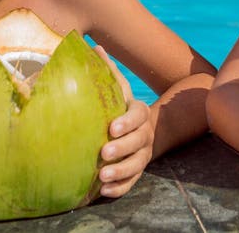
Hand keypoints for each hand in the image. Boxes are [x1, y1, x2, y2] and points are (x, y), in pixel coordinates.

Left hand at [94, 46, 154, 197]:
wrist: (139, 130)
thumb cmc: (120, 107)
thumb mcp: (117, 89)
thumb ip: (107, 71)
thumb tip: (94, 47)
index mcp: (139, 113)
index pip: (138, 116)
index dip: (127, 122)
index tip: (111, 128)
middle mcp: (144, 135)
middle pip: (138, 142)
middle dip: (122, 148)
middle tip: (103, 153)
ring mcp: (142, 155)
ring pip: (136, 165)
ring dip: (120, 171)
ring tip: (102, 176)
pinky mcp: (136, 172)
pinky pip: (132, 182)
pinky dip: (120, 188)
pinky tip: (104, 191)